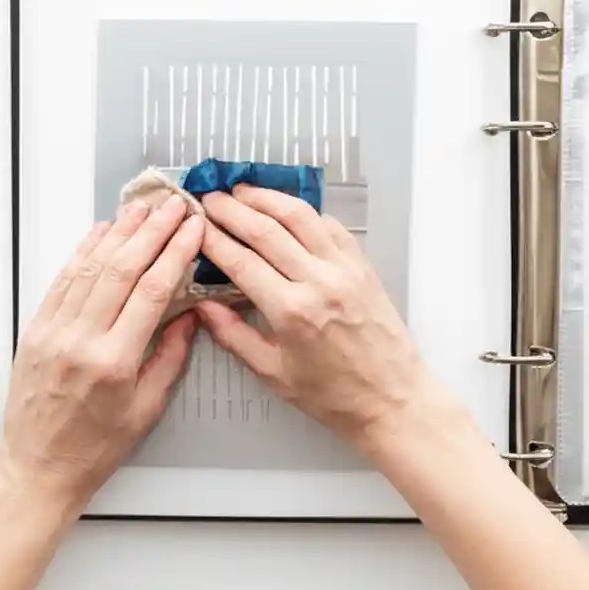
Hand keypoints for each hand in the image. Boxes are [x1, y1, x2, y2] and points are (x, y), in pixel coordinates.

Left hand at [0, 195, 203, 509]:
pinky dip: (83, 251)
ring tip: (142, 207)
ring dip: (119, 232)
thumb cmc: (95, 447)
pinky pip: (62, 280)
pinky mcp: (36, 329)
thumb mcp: (147, 408)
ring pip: (90, 267)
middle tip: (174, 206)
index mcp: (114, 361)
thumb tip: (188, 315)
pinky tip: (101, 232)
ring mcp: (53, 331)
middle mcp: (80, 339)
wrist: (38, 468)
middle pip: (121, 268)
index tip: (193, 229)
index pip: (152, 290)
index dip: (175, 253)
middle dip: (152, 231)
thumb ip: (170, 357)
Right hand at [196, 185, 426, 446]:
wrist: (393, 398)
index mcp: (291, 311)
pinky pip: (331, 227)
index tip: (195, 223)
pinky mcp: (363, 266)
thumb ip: (234, 336)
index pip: (241, 261)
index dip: (213, 237)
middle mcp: (318, 282)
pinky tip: (288, 210)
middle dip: (232, 209)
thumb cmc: (334, 396)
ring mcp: (344, 270)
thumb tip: (202, 306)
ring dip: (268, 198)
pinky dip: (306, 213)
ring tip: (243, 191)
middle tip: (209, 198)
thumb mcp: (273, 373)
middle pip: (267, 229)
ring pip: (301, 217)